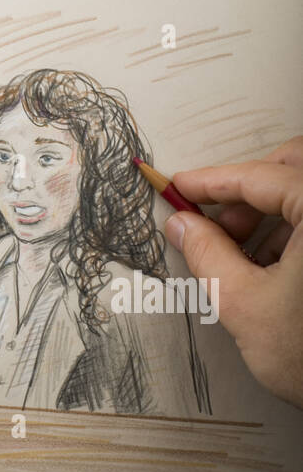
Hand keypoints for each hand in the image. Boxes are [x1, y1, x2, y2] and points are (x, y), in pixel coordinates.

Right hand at [165, 137, 302, 408]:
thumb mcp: (246, 303)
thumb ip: (207, 254)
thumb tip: (182, 225)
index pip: (259, 175)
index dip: (210, 182)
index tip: (180, 188)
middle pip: (293, 168)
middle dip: (248, 190)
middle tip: (215, 222)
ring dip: (272, 214)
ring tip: (240, 257)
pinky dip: (296, 233)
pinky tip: (272, 269)